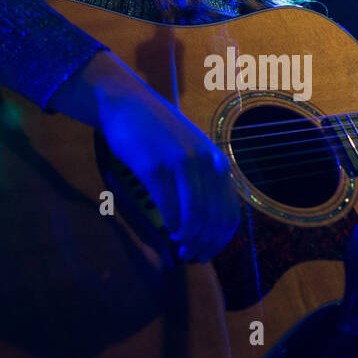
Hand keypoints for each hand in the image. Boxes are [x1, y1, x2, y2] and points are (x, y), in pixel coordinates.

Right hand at [97, 78, 241, 262]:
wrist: (127, 102)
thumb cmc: (158, 132)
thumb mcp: (192, 152)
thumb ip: (203, 180)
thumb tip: (207, 225)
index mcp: (218, 162)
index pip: (230, 214)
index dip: (220, 241)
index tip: (206, 253)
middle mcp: (206, 163)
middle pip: (213, 220)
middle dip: (204, 244)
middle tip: (190, 255)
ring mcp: (182, 164)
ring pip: (195, 216)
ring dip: (188, 238)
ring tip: (179, 246)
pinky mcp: (156, 166)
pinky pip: (169, 206)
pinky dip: (170, 223)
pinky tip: (167, 228)